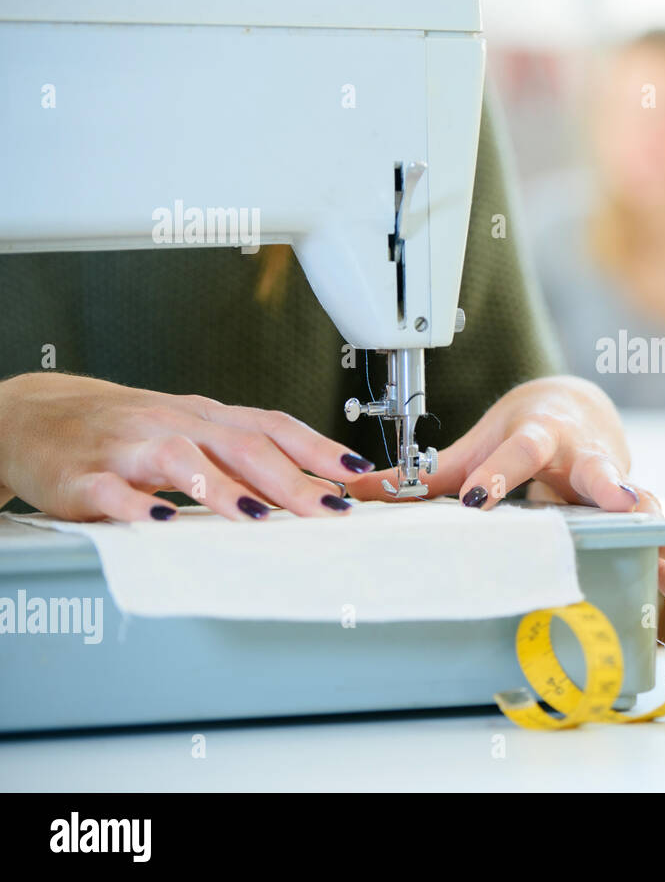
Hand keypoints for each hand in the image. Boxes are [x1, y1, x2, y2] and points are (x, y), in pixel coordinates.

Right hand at [0, 372, 374, 521]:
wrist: (32, 415)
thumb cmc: (126, 430)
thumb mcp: (190, 434)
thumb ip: (243, 461)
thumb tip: (309, 490)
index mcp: (205, 417)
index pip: (272, 427)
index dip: (318, 449)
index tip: (359, 474)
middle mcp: (173, 424)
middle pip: (240, 445)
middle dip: (289, 479)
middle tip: (326, 509)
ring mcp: (128, 447)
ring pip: (180, 458)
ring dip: (221, 488)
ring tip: (255, 516)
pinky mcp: (83, 476)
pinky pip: (113, 490)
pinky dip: (138, 507)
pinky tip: (162, 522)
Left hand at [347, 375, 664, 599]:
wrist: (576, 408)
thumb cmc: (522, 430)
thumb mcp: (478, 442)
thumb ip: (426, 474)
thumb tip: (354, 495)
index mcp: (540, 433)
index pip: (520, 449)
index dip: (500, 473)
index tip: (478, 499)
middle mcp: (582, 453)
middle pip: (597, 468)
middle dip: (608, 486)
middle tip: (620, 503)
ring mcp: (611, 478)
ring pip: (636, 499)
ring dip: (650, 523)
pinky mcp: (629, 505)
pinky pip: (647, 534)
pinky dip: (662, 562)